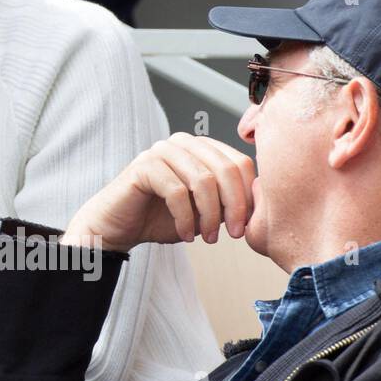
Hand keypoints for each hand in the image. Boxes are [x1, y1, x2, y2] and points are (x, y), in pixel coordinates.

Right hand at [61, 133, 255, 252]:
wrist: (120, 226)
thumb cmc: (162, 218)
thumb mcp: (205, 211)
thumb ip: (229, 201)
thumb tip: (261, 201)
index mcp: (201, 147)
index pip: (240, 163)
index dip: (247, 196)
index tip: (243, 227)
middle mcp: (182, 143)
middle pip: (225, 169)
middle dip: (234, 206)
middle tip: (232, 234)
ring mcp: (161, 151)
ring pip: (203, 180)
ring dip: (210, 215)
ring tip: (207, 238)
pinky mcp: (143, 166)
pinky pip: (176, 192)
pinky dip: (186, 218)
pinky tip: (185, 234)